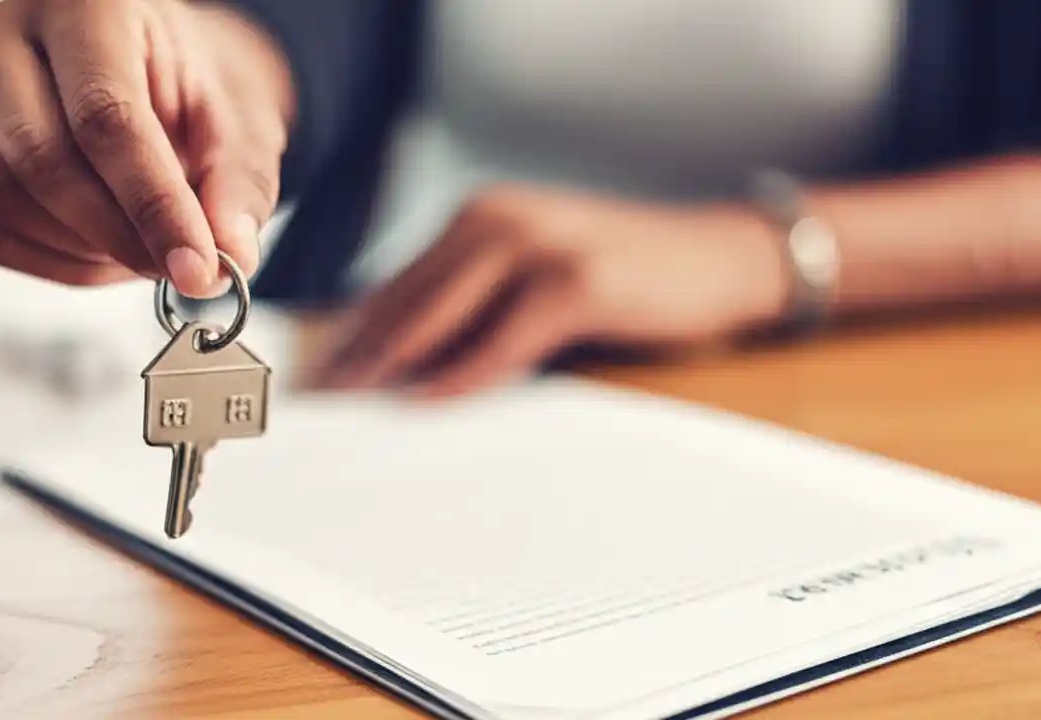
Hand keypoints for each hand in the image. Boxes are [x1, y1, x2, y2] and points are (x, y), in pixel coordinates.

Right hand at [0, 0, 291, 296]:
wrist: (144, 76)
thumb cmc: (188, 97)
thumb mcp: (240, 131)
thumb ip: (239, 190)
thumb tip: (229, 258)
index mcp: (86, 3)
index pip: (105, 116)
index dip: (154, 205)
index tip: (198, 267)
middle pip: (40, 159)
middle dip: (117, 235)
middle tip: (175, 269)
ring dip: (79, 252)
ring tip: (140, 253)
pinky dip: (46, 262)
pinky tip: (97, 254)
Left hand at [313, 184, 789, 397]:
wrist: (721, 258)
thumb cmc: (627, 276)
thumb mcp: (538, 274)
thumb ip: (477, 302)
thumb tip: (403, 362)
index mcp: (483, 215)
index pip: (399, 282)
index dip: (354, 332)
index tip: (321, 376)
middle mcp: (500, 218)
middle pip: (407, 299)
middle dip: (359, 355)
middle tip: (319, 404)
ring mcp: (538, 245)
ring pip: (440, 317)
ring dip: (391, 367)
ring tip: (353, 410)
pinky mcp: (575, 282)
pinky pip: (500, 342)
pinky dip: (459, 377)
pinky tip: (425, 405)